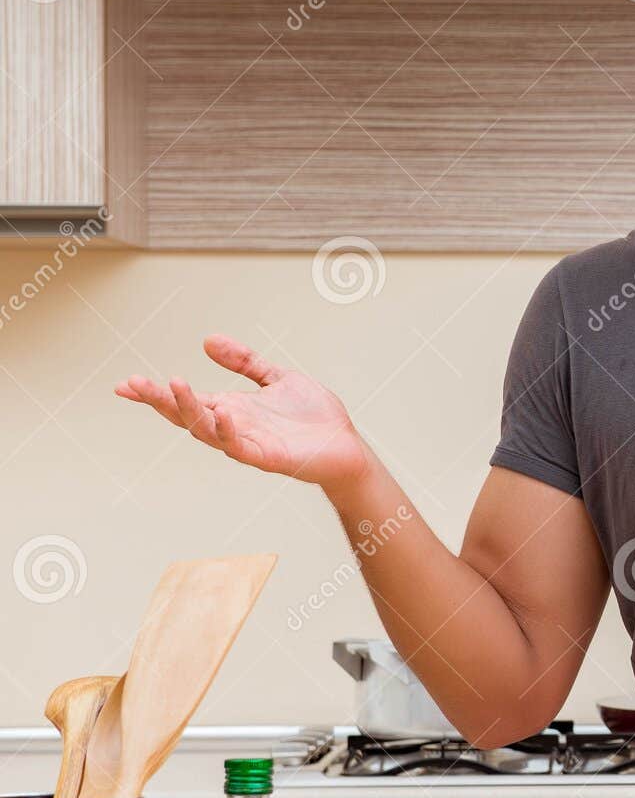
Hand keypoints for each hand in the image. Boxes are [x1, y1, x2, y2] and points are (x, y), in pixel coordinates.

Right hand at [114, 334, 372, 491]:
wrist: (346, 446)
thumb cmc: (314, 418)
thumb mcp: (277, 378)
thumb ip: (244, 362)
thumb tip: (207, 340)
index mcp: (231, 409)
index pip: (186, 400)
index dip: (155, 394)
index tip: (124, 384)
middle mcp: (233, 428)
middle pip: (186, 415)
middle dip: (159, 400)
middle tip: (133, 383)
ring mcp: (248, 444)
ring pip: (207, 431)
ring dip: (188, 410)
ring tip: (172, 385)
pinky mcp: (269, 457)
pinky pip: (241, 447)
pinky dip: (228, 432)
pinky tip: (222, 413)